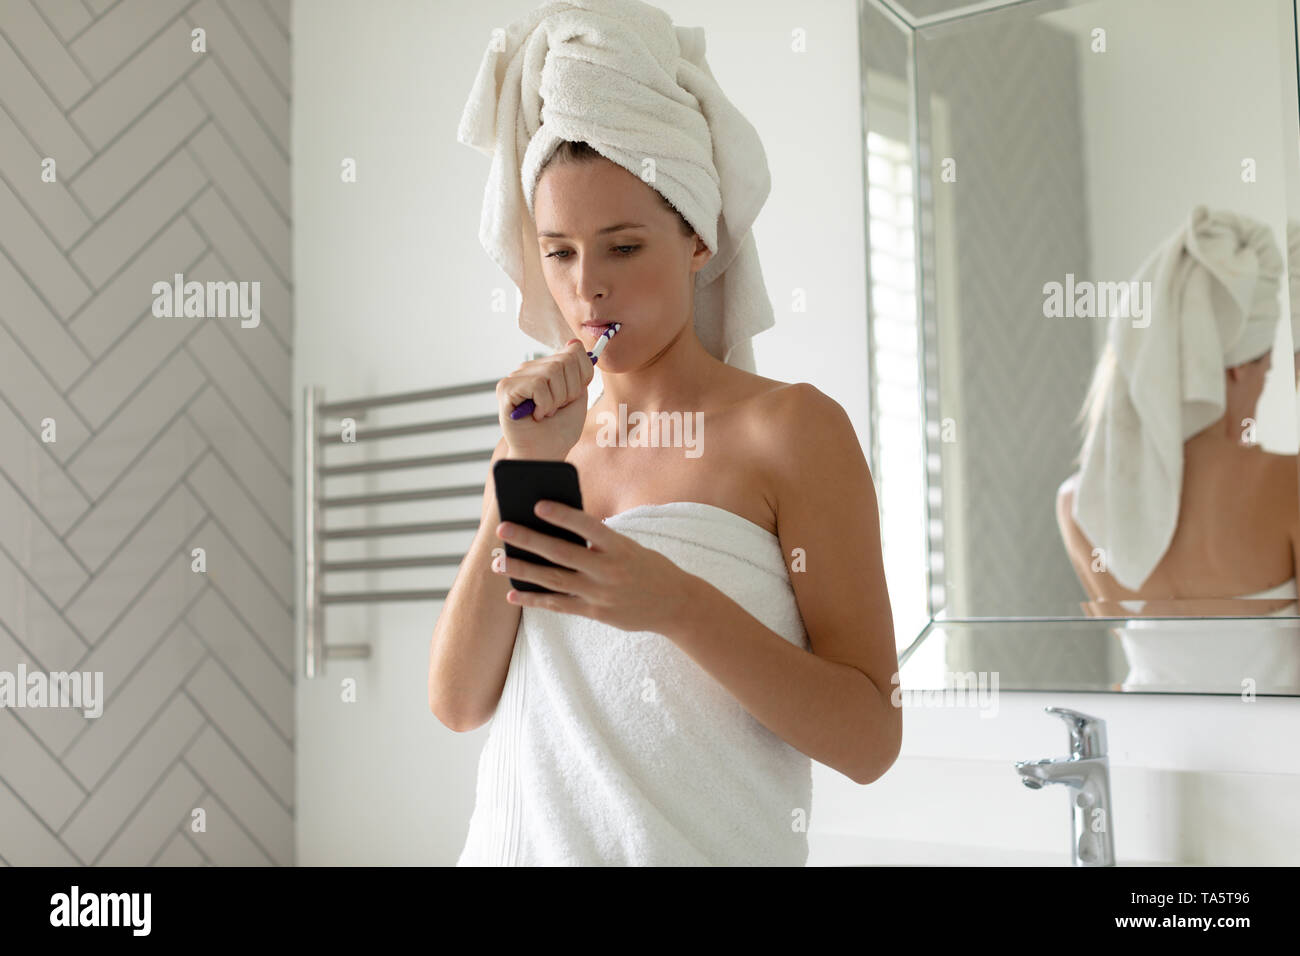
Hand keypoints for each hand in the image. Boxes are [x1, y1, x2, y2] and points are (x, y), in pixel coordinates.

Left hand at [495, 500, 698, 633]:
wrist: (676, 604)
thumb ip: (598, 542)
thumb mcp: (630, 547)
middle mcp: (609, 570)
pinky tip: (513, 593)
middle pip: (562, 553)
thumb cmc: (648, 567)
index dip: (563, 515)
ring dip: (524, 570)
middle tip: (504, 528)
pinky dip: (534, 600)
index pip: (588, 526)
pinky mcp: (596, 614)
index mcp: (620, 547)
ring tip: (499, 561)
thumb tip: (556, 534)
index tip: (538, 504)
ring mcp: (601, 594)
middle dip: (530, 540)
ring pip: (554, 580)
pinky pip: (559, 606)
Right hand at [497, 340, 592, 459]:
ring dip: (556, 400)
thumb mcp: (577, 397)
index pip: (574, 351)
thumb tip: (573, 343)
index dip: (582, 376)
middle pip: (565, 361)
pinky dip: (544, 404)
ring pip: (553, 372)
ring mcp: (516, 376)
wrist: (544, 455)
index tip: (572, 397)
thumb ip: (579, 371)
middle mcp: (530, 368)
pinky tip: (536, 415)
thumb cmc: (559, 431)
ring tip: (546, 412)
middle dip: (570, 391)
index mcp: (548, 368)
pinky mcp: (506, 388)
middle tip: (557, 408)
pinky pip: (538, 385)